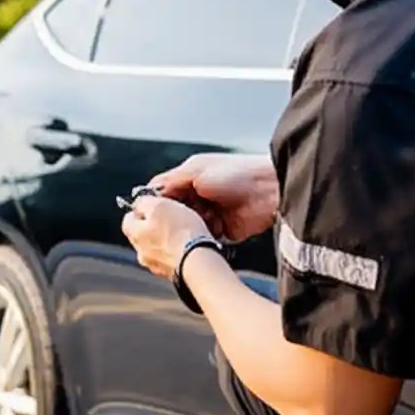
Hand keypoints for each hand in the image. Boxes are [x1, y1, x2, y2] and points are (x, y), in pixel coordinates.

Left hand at [121, 196, 210, 278]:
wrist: (199, 262)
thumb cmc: (179, 232)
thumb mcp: (158, 205)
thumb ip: (143, 202)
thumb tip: (138, 203)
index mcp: (134, 234)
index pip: (128, 218)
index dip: (141, 209)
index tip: (154, 204)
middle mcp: (141, 253)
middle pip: (142, 234)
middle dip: (154, 226)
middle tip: (171, 216)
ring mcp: (157, 266)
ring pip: (157, 248)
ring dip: (166, 241)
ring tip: (184, 232)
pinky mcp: (173, 275)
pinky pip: (172, 259)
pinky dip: (177, 252)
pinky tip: (190, 246)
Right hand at [148, 153, 278, 242]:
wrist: (270, 191)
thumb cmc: (236, 174)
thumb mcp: (197, 172)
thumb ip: (172, 181)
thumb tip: (148, 192)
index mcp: (191, 177)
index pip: (164, 191)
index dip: (154, 203)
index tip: (144, 216)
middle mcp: (199, 195)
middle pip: (175, 212)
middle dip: (171, 220)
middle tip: (162, 230)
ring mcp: (212, 213)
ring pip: (189, 227)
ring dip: (187, 231)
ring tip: (184, 234)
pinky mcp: (224, 230)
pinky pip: (205, 239)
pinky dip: (201, 241)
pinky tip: (198, 241)